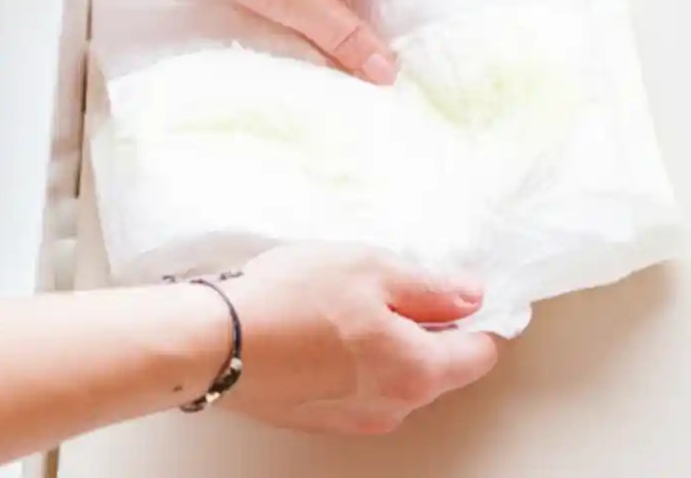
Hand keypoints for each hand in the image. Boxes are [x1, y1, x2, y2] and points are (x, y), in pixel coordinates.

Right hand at [218, 244, 496, 433]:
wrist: (210, 343)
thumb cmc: (293, 300)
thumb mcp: (375, 270)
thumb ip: (432, 288)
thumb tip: (472, 297)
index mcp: (417, 372)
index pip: (479, 354)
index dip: (481, 319)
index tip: (465, 292)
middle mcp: (392, 408)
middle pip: (439, 368)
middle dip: (432, 328)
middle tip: (400, 285)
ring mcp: (352, 419)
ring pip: (397, 378)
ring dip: (391, 342)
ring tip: (354, 301)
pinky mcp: (317, 418)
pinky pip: (359, 387)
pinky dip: (356, 359)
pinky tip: (326, 327)